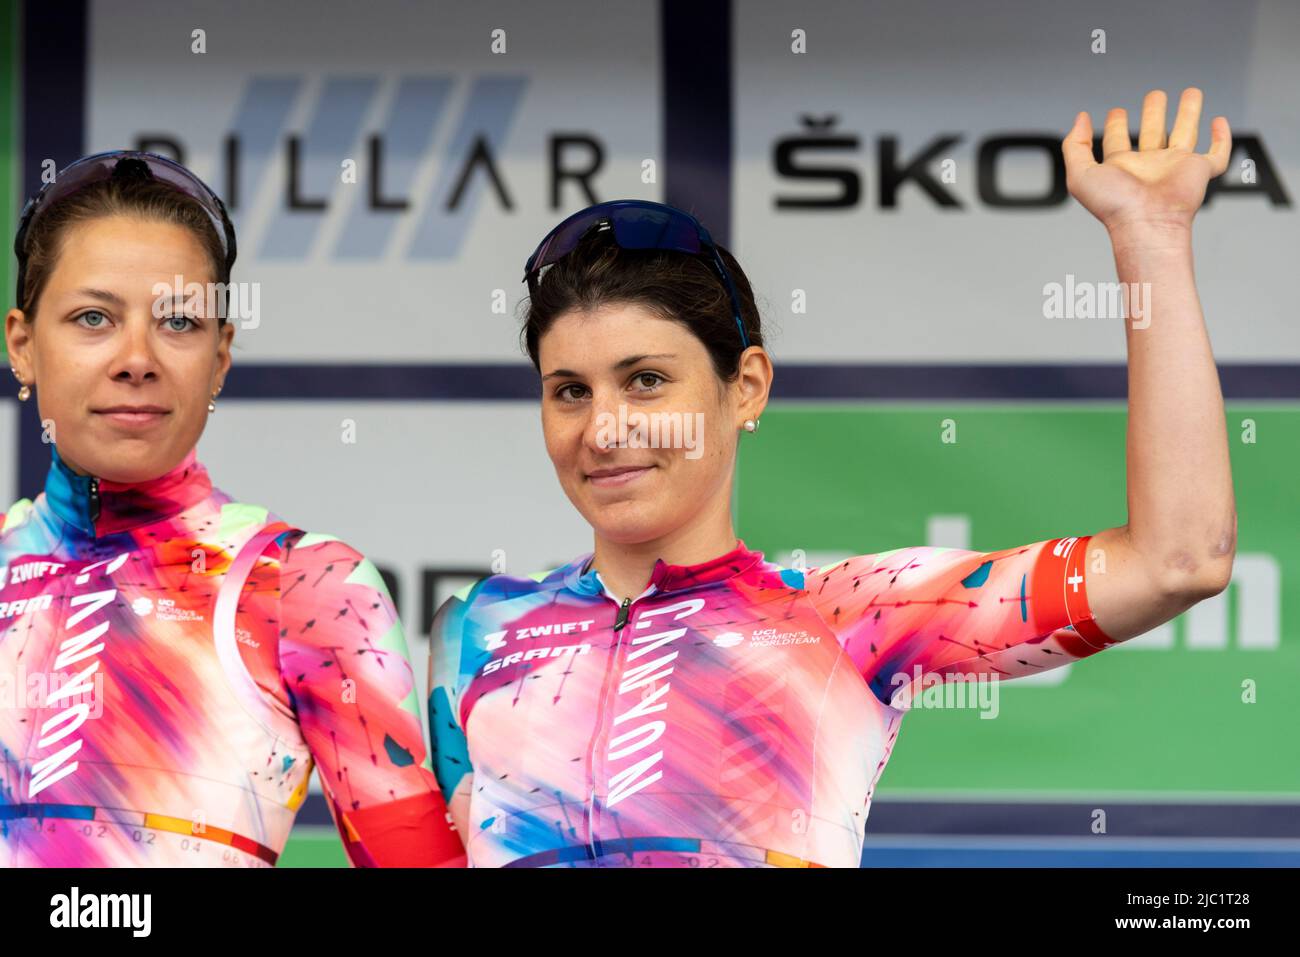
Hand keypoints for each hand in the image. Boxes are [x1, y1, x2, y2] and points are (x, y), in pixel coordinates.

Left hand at [1062, 87, 1231, 237]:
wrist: (1146, 223)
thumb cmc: (1114, 206)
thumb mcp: (1080, 174)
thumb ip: (1075, 145)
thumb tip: (1080, 118)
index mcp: (1122, 167)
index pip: (1119, 140)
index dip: (1116, 125)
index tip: (1116, 112)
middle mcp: (1149, 166)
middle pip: (1153, 132)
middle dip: (1153, 113)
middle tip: (1155, 95)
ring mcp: (1175, 167)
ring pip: (1185, 133)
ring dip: (1189, 112)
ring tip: (1192, 92)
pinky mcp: (1199, 171)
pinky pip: (1217, 154)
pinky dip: (1222, 138)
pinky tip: (1219, 121)